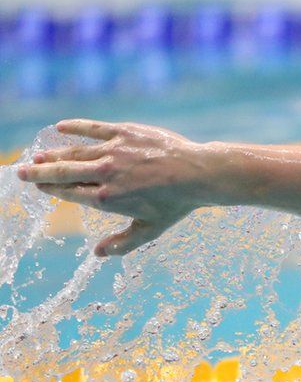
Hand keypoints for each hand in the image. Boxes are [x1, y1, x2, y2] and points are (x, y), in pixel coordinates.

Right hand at [17, 119, 208, 256]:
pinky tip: (60, 126)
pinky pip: (94, 128)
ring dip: (54, 153)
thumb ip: (122, 242)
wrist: (198, 174)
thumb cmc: (176, 204)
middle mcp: (105, 174)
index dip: (52, 189)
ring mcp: (114, 151)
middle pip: (63, 172)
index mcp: (107, 199)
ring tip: (39, 156)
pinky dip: (75, 127)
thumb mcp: (150, 229)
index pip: (69, 193)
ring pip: (75, 151)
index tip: (39, 187)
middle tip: (22, 172)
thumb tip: (99, 255)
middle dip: (39, 173)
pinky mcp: (125, 132)